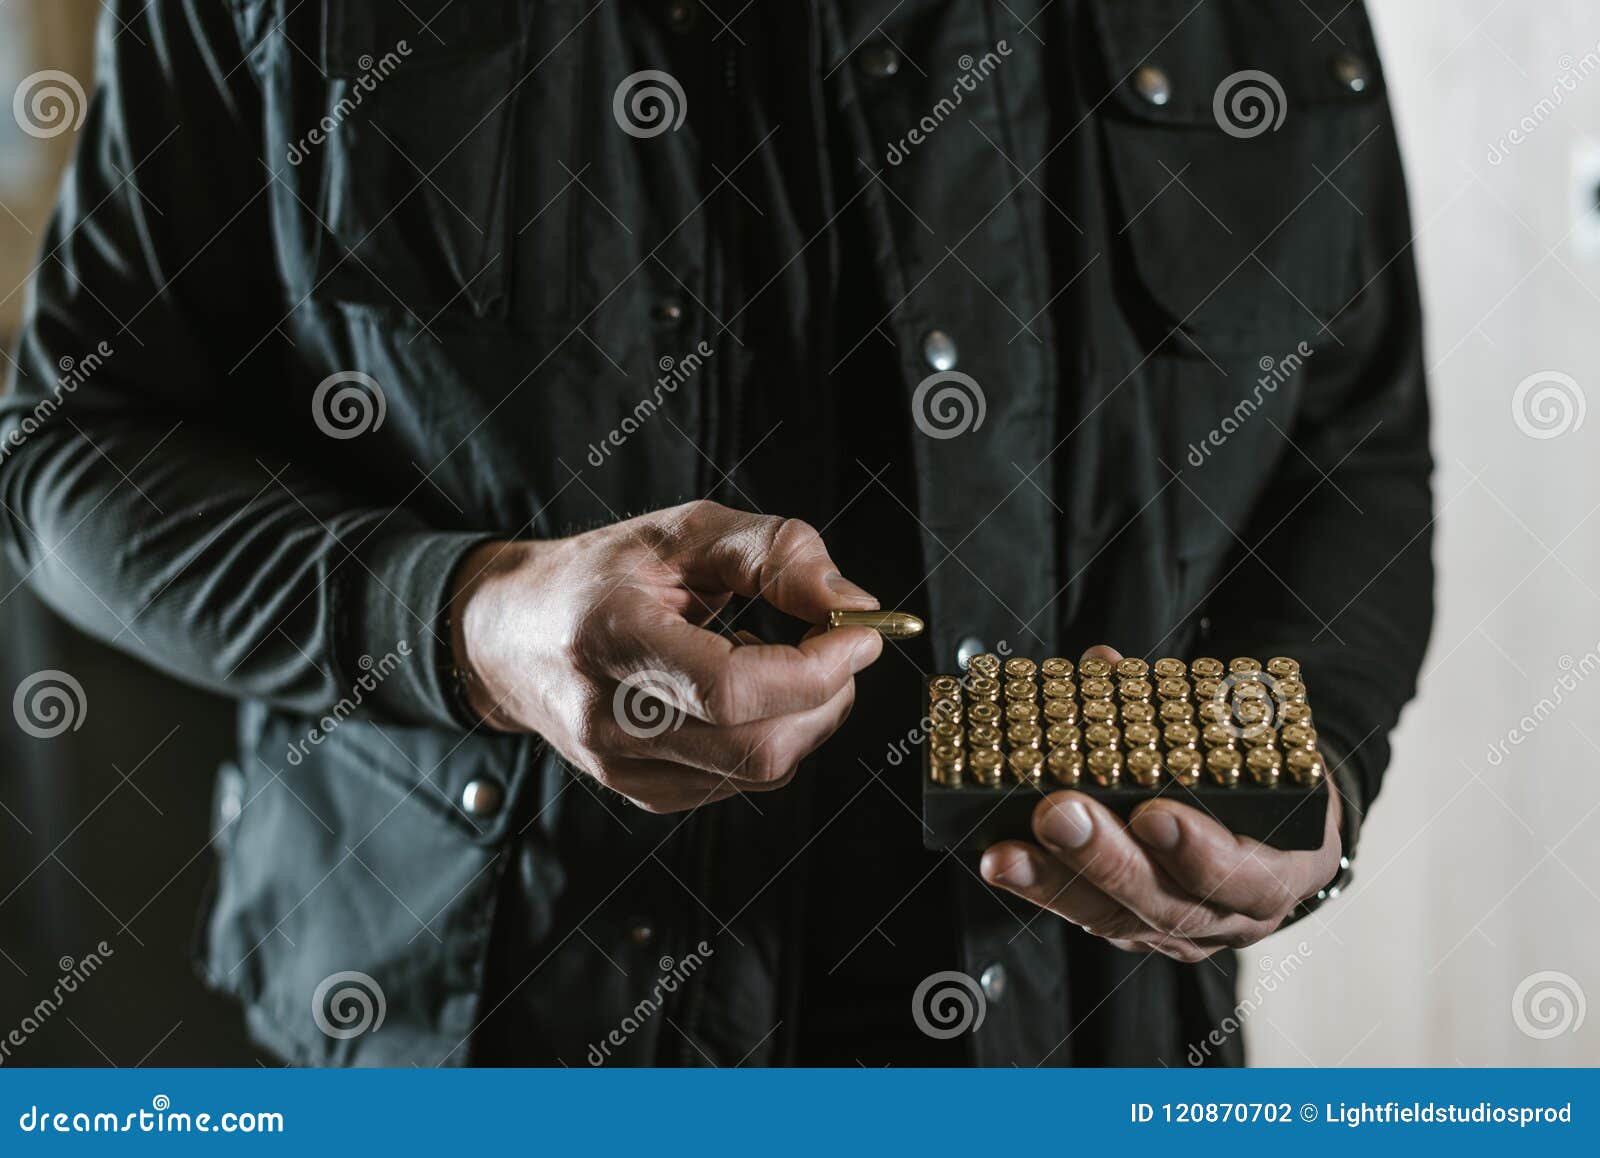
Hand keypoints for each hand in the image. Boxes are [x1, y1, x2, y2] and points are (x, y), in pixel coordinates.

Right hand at [447, 500, 883, 812]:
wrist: (507, 636)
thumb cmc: (601, 573)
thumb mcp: (683, 531)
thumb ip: (774, 553)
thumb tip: (853, 605)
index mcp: (611, 637)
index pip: (732, 688)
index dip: (815, 669)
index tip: (857, 633)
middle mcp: (610, 718)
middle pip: (757, 747)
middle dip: (827, 697)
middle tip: (838, 647)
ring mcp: (623, 768)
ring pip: (759, 771)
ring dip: (806, 716)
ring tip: (781, 658)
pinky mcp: (642, 793)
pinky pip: (741, 781)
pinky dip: (772, 735)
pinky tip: (745, 692)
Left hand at [980, 645, 1342, 960]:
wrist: (1279, 833)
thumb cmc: (1262, 783)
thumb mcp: (1249, 746)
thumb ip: (1182, 708)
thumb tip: (1103, 664)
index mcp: (1282, 870)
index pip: (1247, 876)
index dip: (1199, 853)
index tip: (1152, 816)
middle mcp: (1232, 915)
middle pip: (1167, 904)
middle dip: (1105, 861)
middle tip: (1057, 816)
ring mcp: (1181, 931)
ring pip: (1116, 919)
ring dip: (1055, 883)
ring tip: (1006, 854)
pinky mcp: (1135, 929)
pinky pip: (1087, 915)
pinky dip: (1043, 888)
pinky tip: (1006, 862)